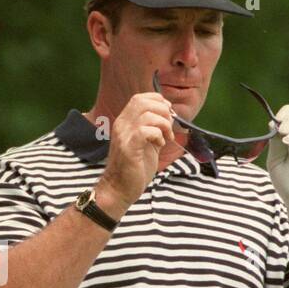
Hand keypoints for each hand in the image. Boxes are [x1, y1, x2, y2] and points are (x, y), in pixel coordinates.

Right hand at [99, 91, 177, 209]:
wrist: (119, 189)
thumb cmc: (133, 168)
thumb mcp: (145, 142)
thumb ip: (154, 128)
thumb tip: (169, 116)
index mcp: (124, 122)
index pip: (140, 98)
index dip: (158, 102)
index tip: (168, 116)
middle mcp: (121, 125)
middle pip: (143, 101)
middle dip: (163, 111)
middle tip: (168, 128)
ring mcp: (123, 135)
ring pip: (147, 114)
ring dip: (163, 125)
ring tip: (166, 138)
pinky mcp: (129, 147)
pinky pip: (147, 130)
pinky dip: (158, 135)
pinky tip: (159, 145)